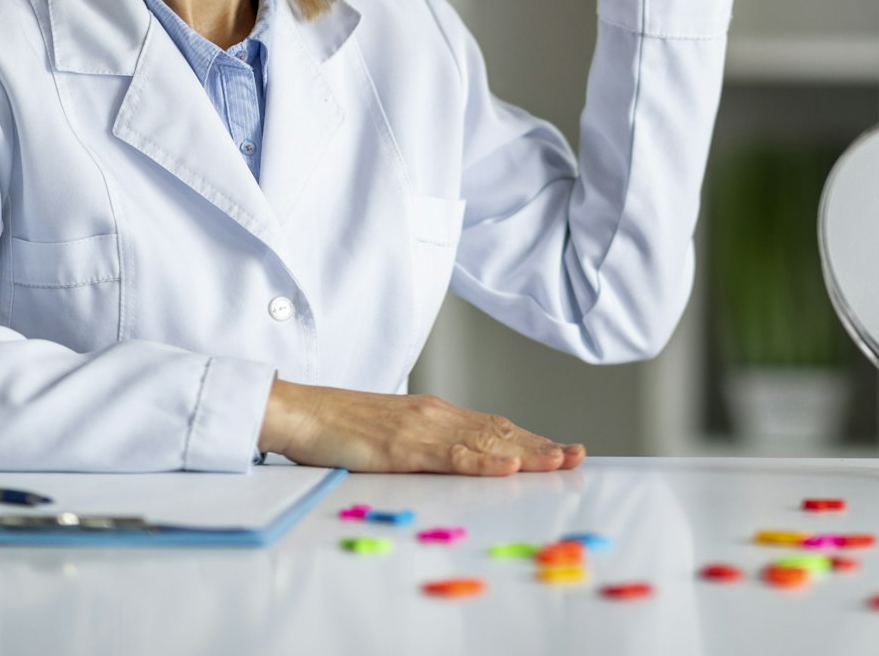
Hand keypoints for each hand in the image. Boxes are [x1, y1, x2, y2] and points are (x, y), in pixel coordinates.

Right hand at [258, 378, 585, 475]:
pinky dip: (482, 463)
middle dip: (540, 445)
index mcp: (436, 413)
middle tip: (577, 456)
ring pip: (484, 442)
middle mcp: (436, 415)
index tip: (561, 449)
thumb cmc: (341, 425)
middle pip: (500, 432)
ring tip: (559, 461)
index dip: (530, 439)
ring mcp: (421, 429)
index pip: (495, 427)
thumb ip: (425, 442)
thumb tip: (454, 459)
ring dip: (525, 453)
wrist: (302, 411)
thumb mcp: (393, 432)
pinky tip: (506, 468)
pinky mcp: (401, 447)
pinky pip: (449, 456)